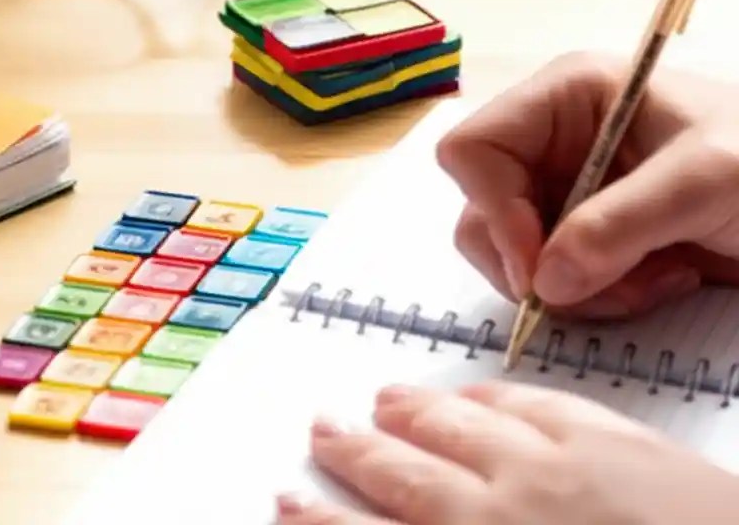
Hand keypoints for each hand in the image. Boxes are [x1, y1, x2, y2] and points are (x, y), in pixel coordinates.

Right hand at [276, 381, 738, 524]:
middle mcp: (500, 513)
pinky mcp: (613, 443)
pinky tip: (479, 393)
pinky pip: (534, 406)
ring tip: (384, 397)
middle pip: (406, 473)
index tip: (290, 502)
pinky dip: (495, 398)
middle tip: (324, 428)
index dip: (323, 519)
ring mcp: (556, 471)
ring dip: (415, 412)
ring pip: (461, 429)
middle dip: (357, 451)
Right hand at [435, 51, 738, 318]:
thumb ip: (618, 225)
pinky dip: (599, 297)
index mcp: (568, 96)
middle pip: (481, 212)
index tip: (539, 263)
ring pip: (514, 258)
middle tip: (602, 284)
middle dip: (538, 260)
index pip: (473, 150)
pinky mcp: (586, 238)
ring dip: (575, 287)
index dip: (494, 208)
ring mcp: (567, 192)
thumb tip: (544, 281)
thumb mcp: (705, 181)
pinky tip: (660, 280)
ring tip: (650, 281)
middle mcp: (553, 142)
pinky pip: (553, 283)